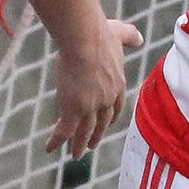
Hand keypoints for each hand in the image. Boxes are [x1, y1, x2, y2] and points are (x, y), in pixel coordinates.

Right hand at [48, 16, 141, 155]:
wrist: (86, 41)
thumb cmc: (100, 35)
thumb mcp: (119, 34)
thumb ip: (129, 36)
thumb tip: (138, 37)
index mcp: (118, 84)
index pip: (117, 107)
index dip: (111, 116)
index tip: (108, 123)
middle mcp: (107, 100)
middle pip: (102, 123)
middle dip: (97, 135)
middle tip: (91, 145)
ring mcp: (91, 107)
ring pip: (85, 131)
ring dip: (79, 144)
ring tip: (75, 155)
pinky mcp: (73, 110)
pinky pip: (64, 130)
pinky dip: (57, 140)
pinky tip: (49, 148)